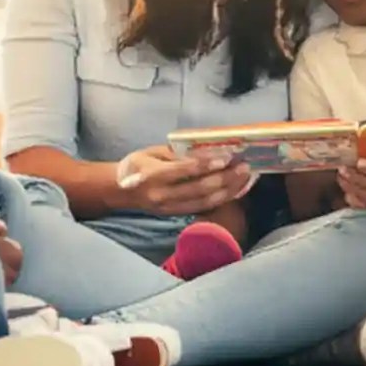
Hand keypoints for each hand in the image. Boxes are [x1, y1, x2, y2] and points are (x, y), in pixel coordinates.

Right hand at [119, 145, 252, 215]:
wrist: (121, 190)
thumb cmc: (138, 165)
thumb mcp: (152, 152)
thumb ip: (177, 153)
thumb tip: (207, 151)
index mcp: (154, 176)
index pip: (185, 171)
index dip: (207, 165)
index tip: (226, 157)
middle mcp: (162, 196)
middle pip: (199, 189)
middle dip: (224, 178)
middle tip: (243, 166)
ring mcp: (170, 208)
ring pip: (205, 202)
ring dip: (228, 190)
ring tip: (245, 177)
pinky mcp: (176, 215)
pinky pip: (204, 208)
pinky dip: (222, 199)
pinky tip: (235, 190)